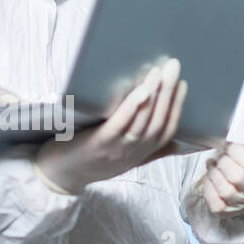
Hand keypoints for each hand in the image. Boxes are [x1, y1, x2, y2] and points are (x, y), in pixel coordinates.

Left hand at [33, 58, 186, 193]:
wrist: (60, 177)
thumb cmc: (93, 164)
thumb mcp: (127, 160)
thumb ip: (151, 151)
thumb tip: (177, 144)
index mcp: (141, 153)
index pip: (167, 130)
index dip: (177, 106)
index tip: (182, 83)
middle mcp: (133, 152)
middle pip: (158, 121)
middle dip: (169, 93)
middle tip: (173, 66)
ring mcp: (117, 149)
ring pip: (143, 121)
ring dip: (154, 95)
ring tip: (159, 72)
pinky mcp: (100, 145)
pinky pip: (121, 124)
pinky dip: (133, 106)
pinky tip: (141, 91)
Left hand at [199, 128, 243, 216]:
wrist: (242, 185)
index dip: (236, 152)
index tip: (229, 146)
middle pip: (236, 177)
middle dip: (224, 162)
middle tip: (220, 155)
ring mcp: (239, 205)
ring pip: (224, 190)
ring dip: (214, 173)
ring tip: (213, 163)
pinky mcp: (223, 211)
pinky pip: (213, 200)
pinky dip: (208, 186)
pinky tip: (210, 177)